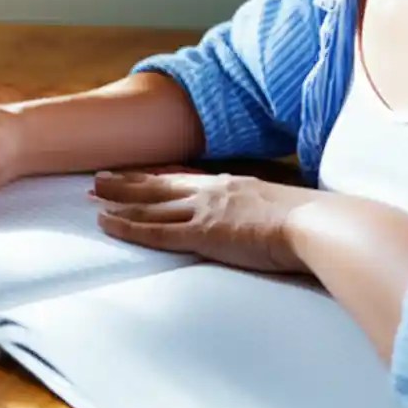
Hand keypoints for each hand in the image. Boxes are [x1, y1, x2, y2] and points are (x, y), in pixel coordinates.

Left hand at [91, 170, 318, 273]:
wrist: (317, 225)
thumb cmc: (312, 223)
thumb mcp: (285, 209)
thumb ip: (268, 214)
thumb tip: (270, 224)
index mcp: (234, 184)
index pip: (185, 179)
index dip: (157, 177)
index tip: (137, 173)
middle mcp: (213, 192)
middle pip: (159, 186)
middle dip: (127, 183)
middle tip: (98, 180)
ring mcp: (205, 211)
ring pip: (149, 206)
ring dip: (118, 202)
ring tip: (91, 198)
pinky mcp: (202, 234)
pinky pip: (154, 231)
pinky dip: (127, 227)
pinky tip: (107, 224)